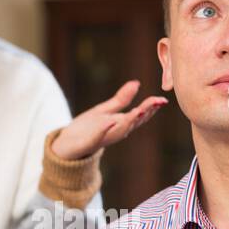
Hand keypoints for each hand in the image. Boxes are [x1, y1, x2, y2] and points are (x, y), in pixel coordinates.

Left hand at [50, 80, 167, 160]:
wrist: (66, 145)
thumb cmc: (86, 128)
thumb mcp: (105, 110)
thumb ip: (121, 99)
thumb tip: (136, 83)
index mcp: (120, 124)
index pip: (139, 115)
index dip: (151, 107)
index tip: (162, 99)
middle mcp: (115, 132)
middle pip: (133, 122)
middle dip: (146, 113)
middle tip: (157, 103)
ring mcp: (102, 138)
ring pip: (119, 131)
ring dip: (129, 121)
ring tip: (139, 110)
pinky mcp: (87, 143)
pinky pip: (96, 138)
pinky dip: (104, 131)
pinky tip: (110, 121)